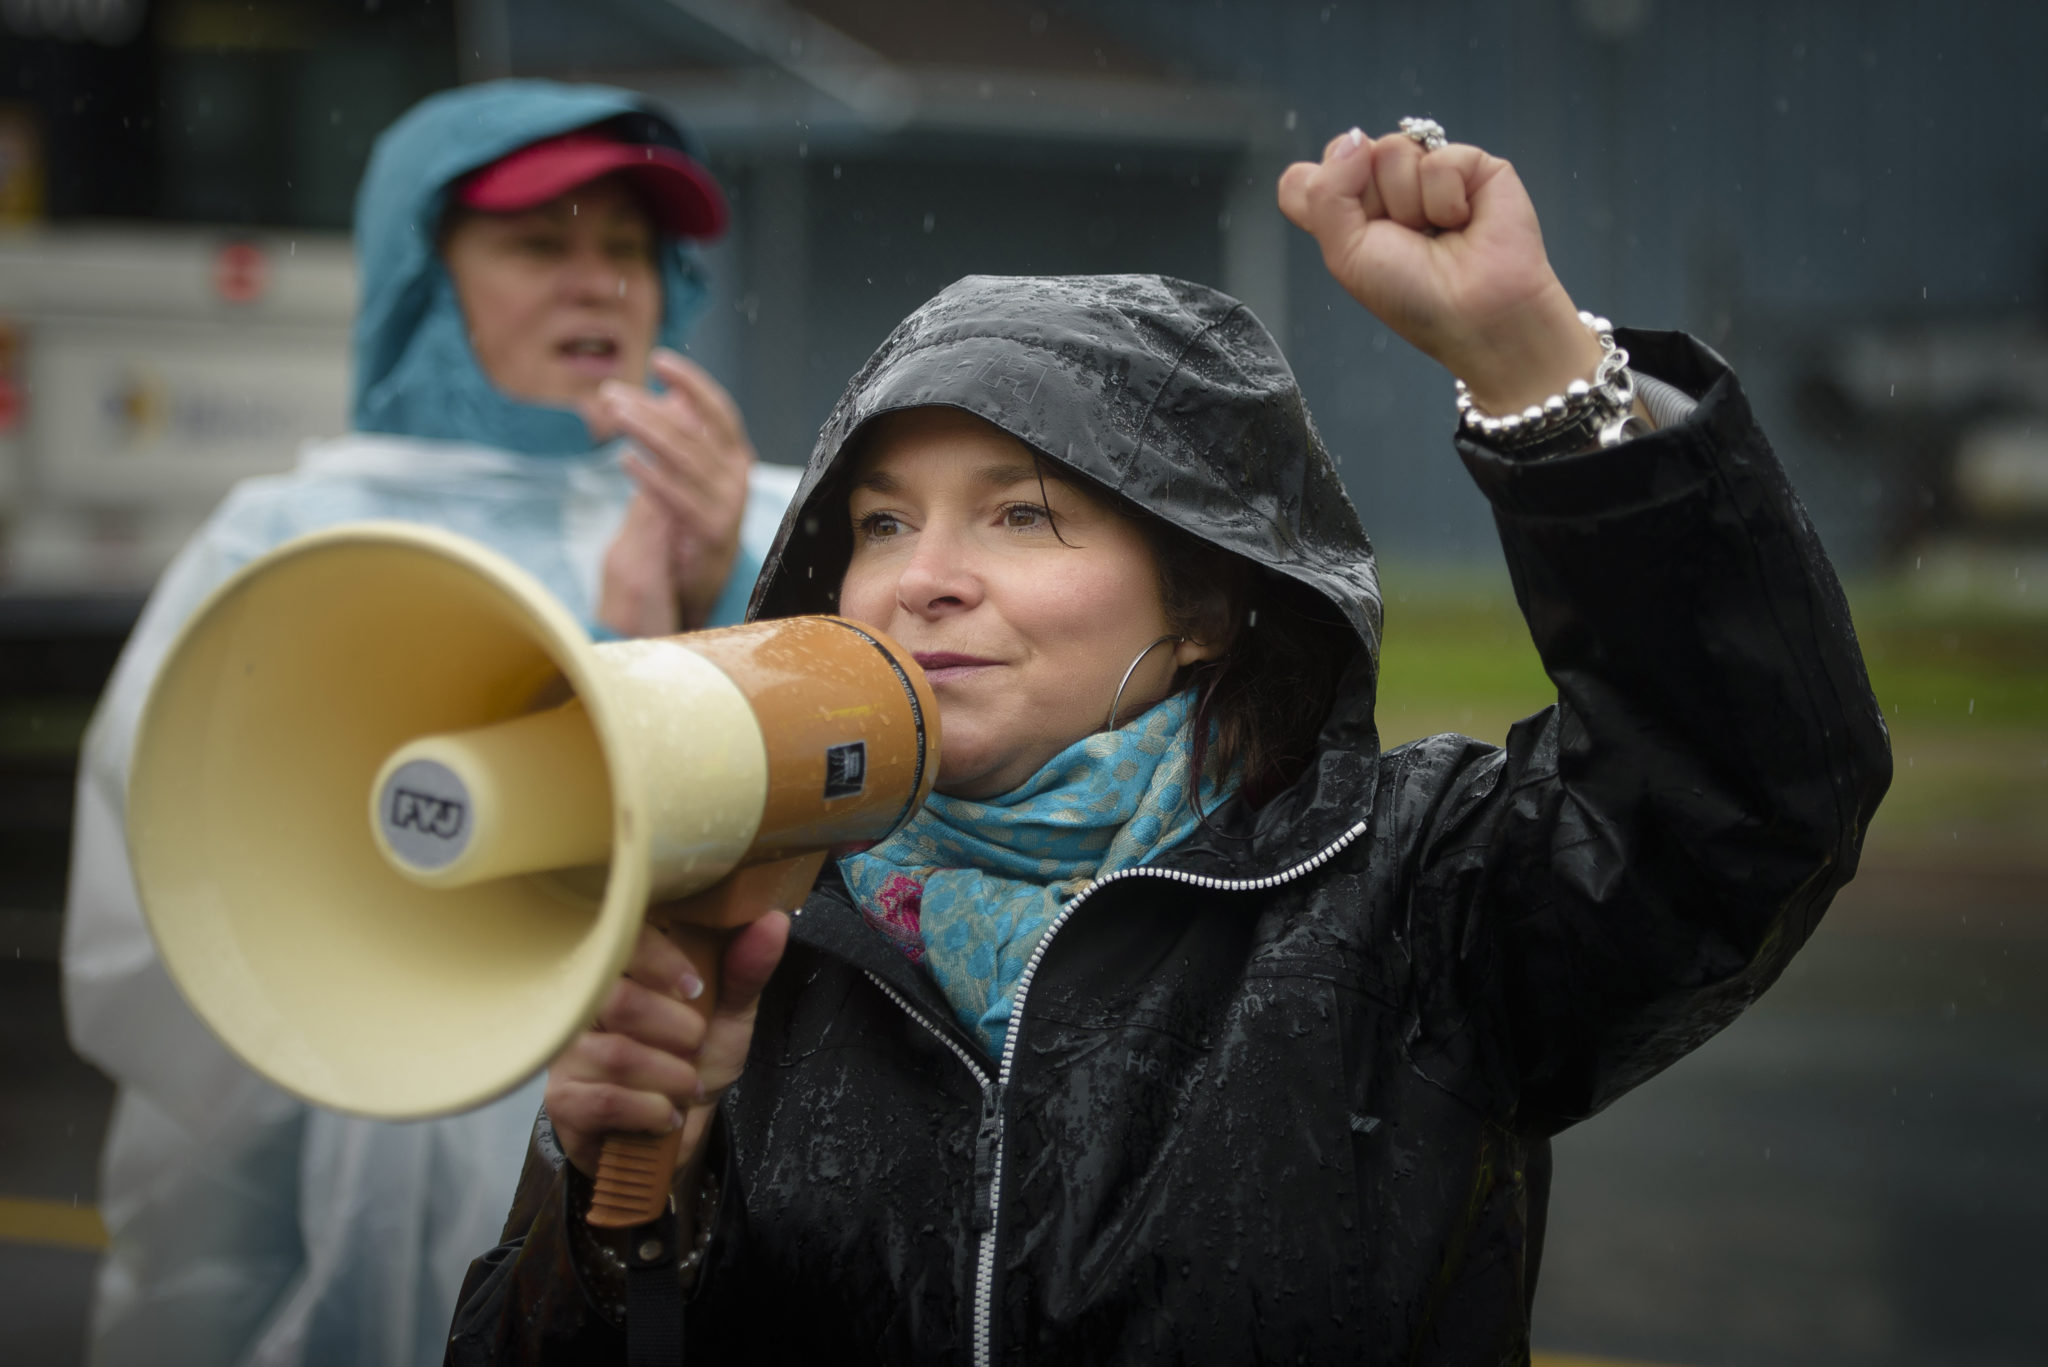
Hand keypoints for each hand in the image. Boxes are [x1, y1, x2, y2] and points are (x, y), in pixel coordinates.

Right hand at [544, 911, 789, 1180]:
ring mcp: (567, 1050)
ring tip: (688, 1084)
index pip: (621, 939)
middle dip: (678, 1031)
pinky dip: (652, 1110)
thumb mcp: (729, 1014)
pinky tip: (666, 1114)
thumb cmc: (696, 1062)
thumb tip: (773, 920)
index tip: (696, 989)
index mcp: (623, 969)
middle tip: (696, 1046)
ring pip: (617, 1054)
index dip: (661, 960)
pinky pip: (605, 1100)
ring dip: (671, 1076)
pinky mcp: (562, 1099)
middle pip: (619, 1001)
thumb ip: (745, 969)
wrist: (674, 1132)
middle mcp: (584, 1002)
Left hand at [591, 350, 754, 636]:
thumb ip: (684, 436)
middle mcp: (736, 477)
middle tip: (611, 393)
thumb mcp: (692, 475)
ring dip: (645, 431)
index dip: (692, 383)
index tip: (660, 361)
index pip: (718, 409)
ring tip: (613, 413)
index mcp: (734, 457)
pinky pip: (676, 497)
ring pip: (683, 457)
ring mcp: (728, 505)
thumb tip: (671, 394)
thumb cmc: (693, 522)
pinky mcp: (711, 531)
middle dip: (649, 408)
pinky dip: (650, 476)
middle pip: (692, 430)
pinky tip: (624, 459)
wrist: (704, 585)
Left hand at [1277, 127, 1603, 416]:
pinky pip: (1440, 156)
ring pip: (1392, 149)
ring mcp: (1425, 171)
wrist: (1477, 314)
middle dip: (1370, 202)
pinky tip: (1463, 222)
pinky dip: (1447, 198)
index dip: (1319, 194)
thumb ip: (1327, 192)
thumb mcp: (1345, 254)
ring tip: (1436, 233)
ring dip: (1411, 204)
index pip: (1303, 177)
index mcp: (1346, 212)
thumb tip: (1355, 137)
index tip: (1350, 232)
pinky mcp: (1471, 165)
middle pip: (1347, 151)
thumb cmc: (1412, 296)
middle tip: (1402, 238)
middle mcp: (1382, 187)